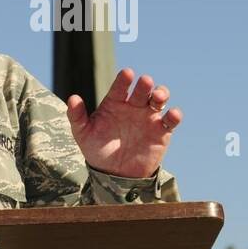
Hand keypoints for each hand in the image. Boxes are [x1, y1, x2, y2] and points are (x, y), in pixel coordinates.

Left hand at [65, 69, 181, 178]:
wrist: (115, 174)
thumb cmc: (98, 150)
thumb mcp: (83, 134)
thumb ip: (77, 116)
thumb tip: (72, 98)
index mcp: (115, 102)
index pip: (121, 87)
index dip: (124, 80)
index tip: (127, 74)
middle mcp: (134, 106)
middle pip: (143, 90)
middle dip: (145, 84)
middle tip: (145, 82)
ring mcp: (149, 117)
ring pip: (159, 99)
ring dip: (162, 94)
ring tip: (158, 97)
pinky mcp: (162, 131)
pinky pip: (171, 120)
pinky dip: (175, 115)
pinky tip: (173, 114)